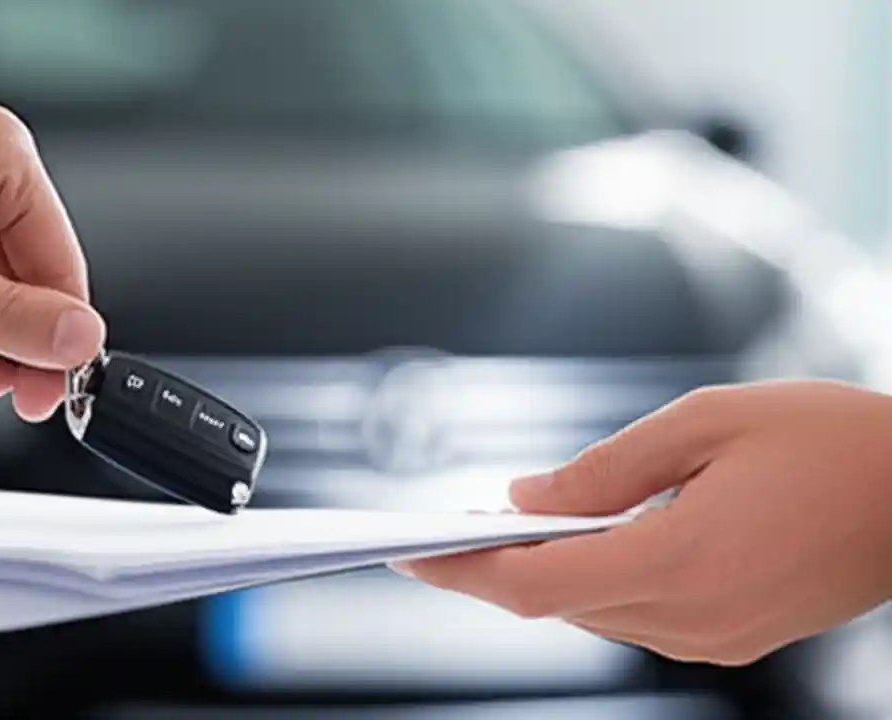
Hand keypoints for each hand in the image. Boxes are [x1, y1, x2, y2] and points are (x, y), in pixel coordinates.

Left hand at [394, 381, 891, 665]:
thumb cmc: (826, 439)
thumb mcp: (705, 423)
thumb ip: (602, 469)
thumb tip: (522, 500)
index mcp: (683, 561)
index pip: (536, 585)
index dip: (461, 571)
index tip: (404, 555)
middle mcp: (694, 618)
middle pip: (556, 604)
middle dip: (491, 569)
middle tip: (438, 531)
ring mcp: (716, 638)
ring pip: (593, 613)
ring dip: (540, 574)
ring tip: (495, 530)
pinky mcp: (732, 637)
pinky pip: (636, 616)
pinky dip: (592, 582)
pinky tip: (575, 545)